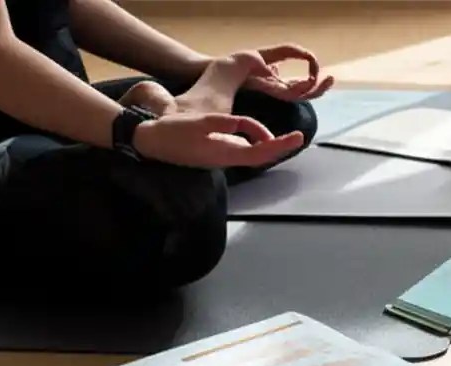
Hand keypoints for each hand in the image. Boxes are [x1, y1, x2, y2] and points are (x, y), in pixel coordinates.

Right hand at [133, 112, 303, 168]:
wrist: (150, 142)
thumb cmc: (171, 132)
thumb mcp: (197, 123)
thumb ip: (221, 124)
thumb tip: (241, 123)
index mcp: (225, 152)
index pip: (260, 152)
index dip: (280, 146)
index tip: (298, 137)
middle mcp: (226, 157)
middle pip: (261, 155)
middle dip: (281, 147)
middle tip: (299, 137)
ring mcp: (222, 156)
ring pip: (253, 152)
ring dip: (270, 145)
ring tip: (285, 136)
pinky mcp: (216, 151)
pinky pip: (243, 149)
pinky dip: (255, 141)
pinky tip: (259, 135)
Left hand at [240, 45, 334, 100]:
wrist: (221, 67)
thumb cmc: (240, 63)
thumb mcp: (269, 54)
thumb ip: (288, 52)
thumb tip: (307, 54)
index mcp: (279, 85)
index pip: (302, 87)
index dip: (314, 79)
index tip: (316, 65)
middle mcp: (279, 92)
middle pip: (306, 95)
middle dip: (321, 88)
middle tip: (331, 79)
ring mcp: (275, 93)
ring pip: (302, 96)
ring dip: (317, 88)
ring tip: (326, 79)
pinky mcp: (270, 92)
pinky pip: (292, 93)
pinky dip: (304, 86)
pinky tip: (310, 78)